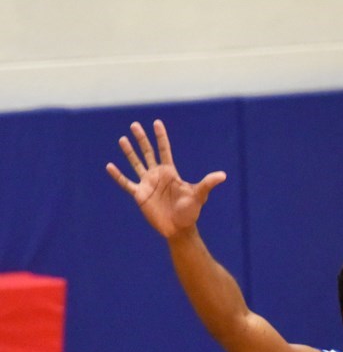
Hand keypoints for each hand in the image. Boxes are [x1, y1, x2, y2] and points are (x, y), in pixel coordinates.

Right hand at [105, 120, 225, 239]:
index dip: (161, 137)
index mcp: (170, 172)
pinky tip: (109, 166)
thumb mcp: (199, 195)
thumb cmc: (190, 211)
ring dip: (129, 152)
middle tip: (134, 124)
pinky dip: (117, 175)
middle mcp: (157, 175)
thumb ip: (207, 183)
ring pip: (136, 164)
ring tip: (122, 139)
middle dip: (142, 139)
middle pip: (148, 152)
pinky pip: (126, 182)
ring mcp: (147, 184)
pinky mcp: (139, 194)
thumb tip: (223, 176)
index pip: (164, 150)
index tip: (157, 123)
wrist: (179, 228)